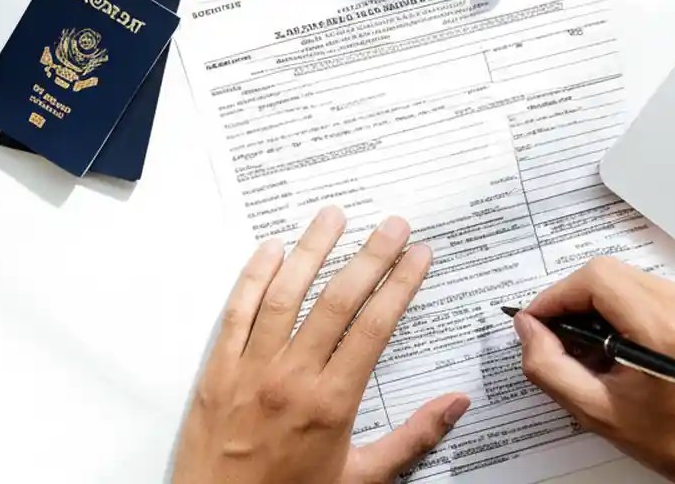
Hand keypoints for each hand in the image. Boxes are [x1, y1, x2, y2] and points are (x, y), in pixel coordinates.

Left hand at [171, 207, 470, 483]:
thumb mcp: (362, 479)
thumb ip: (412, 438)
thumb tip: (456, 403)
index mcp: (332, 401)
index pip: (375, 325)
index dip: (401, 284)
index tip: (420, 254)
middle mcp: (292, 377)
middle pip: (338, 300)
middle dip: (370, 255)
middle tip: (393, 224)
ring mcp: (251, 369)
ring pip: (286, 294)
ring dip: (312, 250)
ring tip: (333, 216)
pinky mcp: (217, 371)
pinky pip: (237, 312)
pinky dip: (254, 277)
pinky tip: (270, 250)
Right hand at [515, 258, 674, 483]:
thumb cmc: (672, 439)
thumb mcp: (597, 411)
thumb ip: (550, 367)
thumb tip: (528, 327)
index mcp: (662, 327)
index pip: (596, 279)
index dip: (556, 296)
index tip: (536, 322)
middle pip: (608, 272)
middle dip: (572, 300)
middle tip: (554, 337)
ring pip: (624, 277)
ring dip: (595, 304)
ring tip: (585, 348)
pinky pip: (644, 288)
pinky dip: (618, 307)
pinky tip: (612, 344)